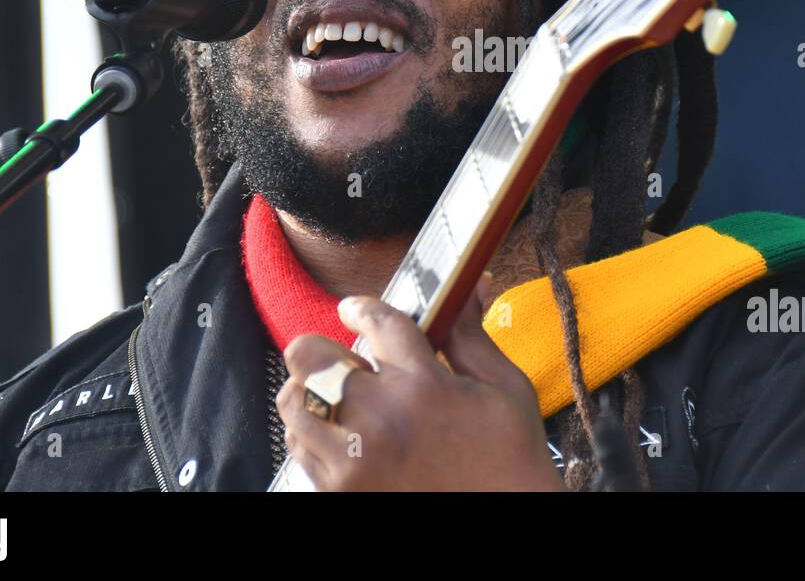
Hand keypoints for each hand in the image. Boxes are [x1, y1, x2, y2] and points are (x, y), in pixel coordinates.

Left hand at [277, 272, 566, 490]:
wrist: (507, 520)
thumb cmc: (510, 458)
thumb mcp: (504, 388)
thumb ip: (471, 336)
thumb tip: (470, 285)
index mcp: (424, 385)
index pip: (375, 322)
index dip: (360, 308)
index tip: (355, 309)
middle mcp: (379, 418)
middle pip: (310, 357)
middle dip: (326, 349)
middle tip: (346, 360)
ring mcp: (352, 458)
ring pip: (294, 401)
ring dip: (314, 391)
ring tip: (339, 396)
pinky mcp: (340, 490)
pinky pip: (299, 447)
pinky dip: (312, 432)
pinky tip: (341, 432)